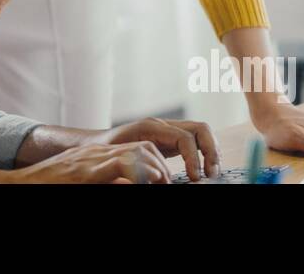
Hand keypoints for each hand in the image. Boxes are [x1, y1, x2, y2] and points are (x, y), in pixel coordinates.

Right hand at [7, 141, 172, 183]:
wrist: (21, 185)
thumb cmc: (50, 186)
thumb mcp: (84, 181)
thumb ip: (106, 181)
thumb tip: (129, 183)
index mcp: (99, 156)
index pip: (137, 148)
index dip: (155, 162)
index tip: (164, 179)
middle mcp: (98, 154)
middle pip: (142, 146)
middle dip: (160, 163)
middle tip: (167, 181)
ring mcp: (92, 161)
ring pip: (135, 152)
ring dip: (154, 167)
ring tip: (162, 181)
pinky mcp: (86, 171)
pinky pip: (118, 165)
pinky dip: (138, 171)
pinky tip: (147, 180)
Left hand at [85, 118, 220, 180]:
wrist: (93, 144)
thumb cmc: (102, 152)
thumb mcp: (117, 157)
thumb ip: (137, 165)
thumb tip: (159, 178)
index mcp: (151, 127)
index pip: (184, 137)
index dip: (194, 158)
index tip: (194, 177)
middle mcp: (162, 125)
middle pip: (200, 128)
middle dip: (211, 150)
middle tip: (210, 174)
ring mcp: (167, 131)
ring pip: (201, 133)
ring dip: (211, 152)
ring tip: (210, 173)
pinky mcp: (169, 140)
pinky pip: (194, 141)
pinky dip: (203, 153)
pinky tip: (202, 170)